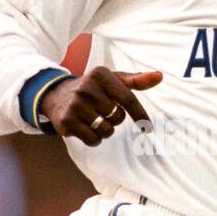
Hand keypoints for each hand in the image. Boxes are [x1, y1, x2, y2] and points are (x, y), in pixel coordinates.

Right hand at [41, 66, 162, 145]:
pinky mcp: (67, 121)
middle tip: (102, 111)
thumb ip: (136, 80)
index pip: (128, 99)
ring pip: (106, 130)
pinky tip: (86, 128)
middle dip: (114, 119)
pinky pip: (93, 140)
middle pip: (117, 117)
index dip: (140, 115)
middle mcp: (86, 87)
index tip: (147, 127)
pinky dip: (94, 139)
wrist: (56, 95)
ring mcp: (75, 105)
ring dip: (105, 130)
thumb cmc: (92, 89)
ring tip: (94, 120)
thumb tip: (160, 76)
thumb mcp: (112, 80)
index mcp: (100, 75)